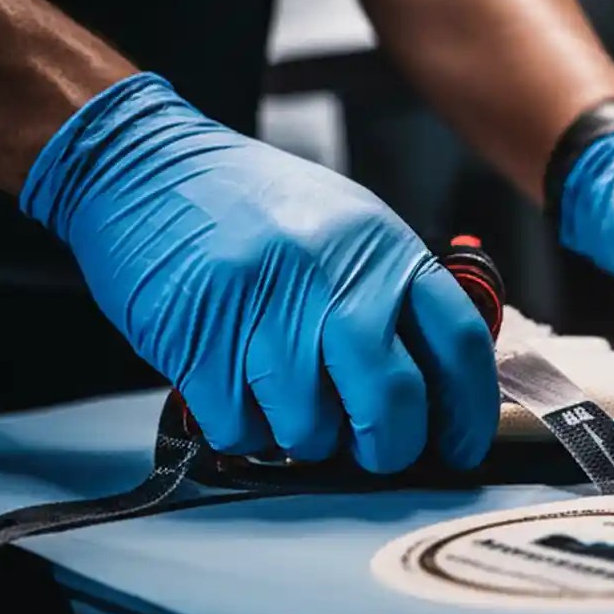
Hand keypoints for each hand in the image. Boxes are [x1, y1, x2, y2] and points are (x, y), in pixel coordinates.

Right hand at [20, 73, 498, 471]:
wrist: (144, 165)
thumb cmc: (252, 204)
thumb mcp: (345, 224)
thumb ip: (392, 291)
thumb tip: (434, 380)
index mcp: (381, 247)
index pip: (459, 341)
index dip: (469, 409)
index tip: (460, 444)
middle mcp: (331, 277)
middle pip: (391, 403)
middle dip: (389, 448)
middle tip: (375, 449)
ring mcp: (263, 310)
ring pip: (312, 430)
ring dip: (306, 439)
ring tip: (289, 399)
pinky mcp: (200, 342)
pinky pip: (244, 431)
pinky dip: (248, 430)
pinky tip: (241, 391)